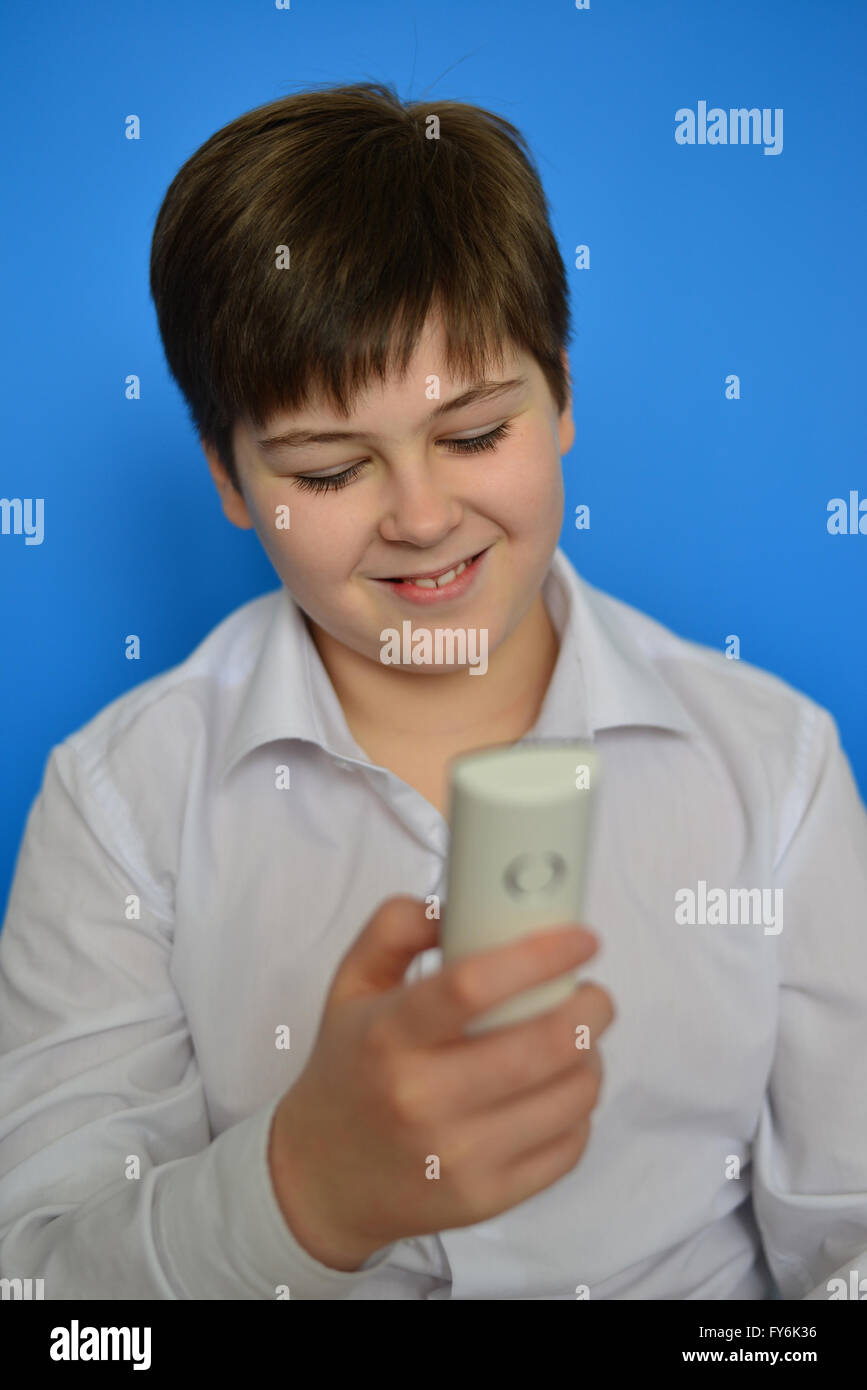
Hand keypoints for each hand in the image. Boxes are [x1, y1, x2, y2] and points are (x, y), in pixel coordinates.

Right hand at [268, 894, 613, 1269]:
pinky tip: (561, 1092)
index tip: (581, 938)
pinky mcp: (486, 1199)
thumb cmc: (349, 1068)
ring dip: (593, 1058)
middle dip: (591, 1009)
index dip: (541, 956)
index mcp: (388, 1036)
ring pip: (569, 1097)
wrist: (322, 1178)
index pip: (474, 986)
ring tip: (580, 1042)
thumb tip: (458, 906)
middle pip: (542, 1045)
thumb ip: (395, 928)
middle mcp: (422, 1099)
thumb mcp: (351, 985)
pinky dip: (580, 1111)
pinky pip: (569, 1147)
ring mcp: (458, 1157)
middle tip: (594, 994)